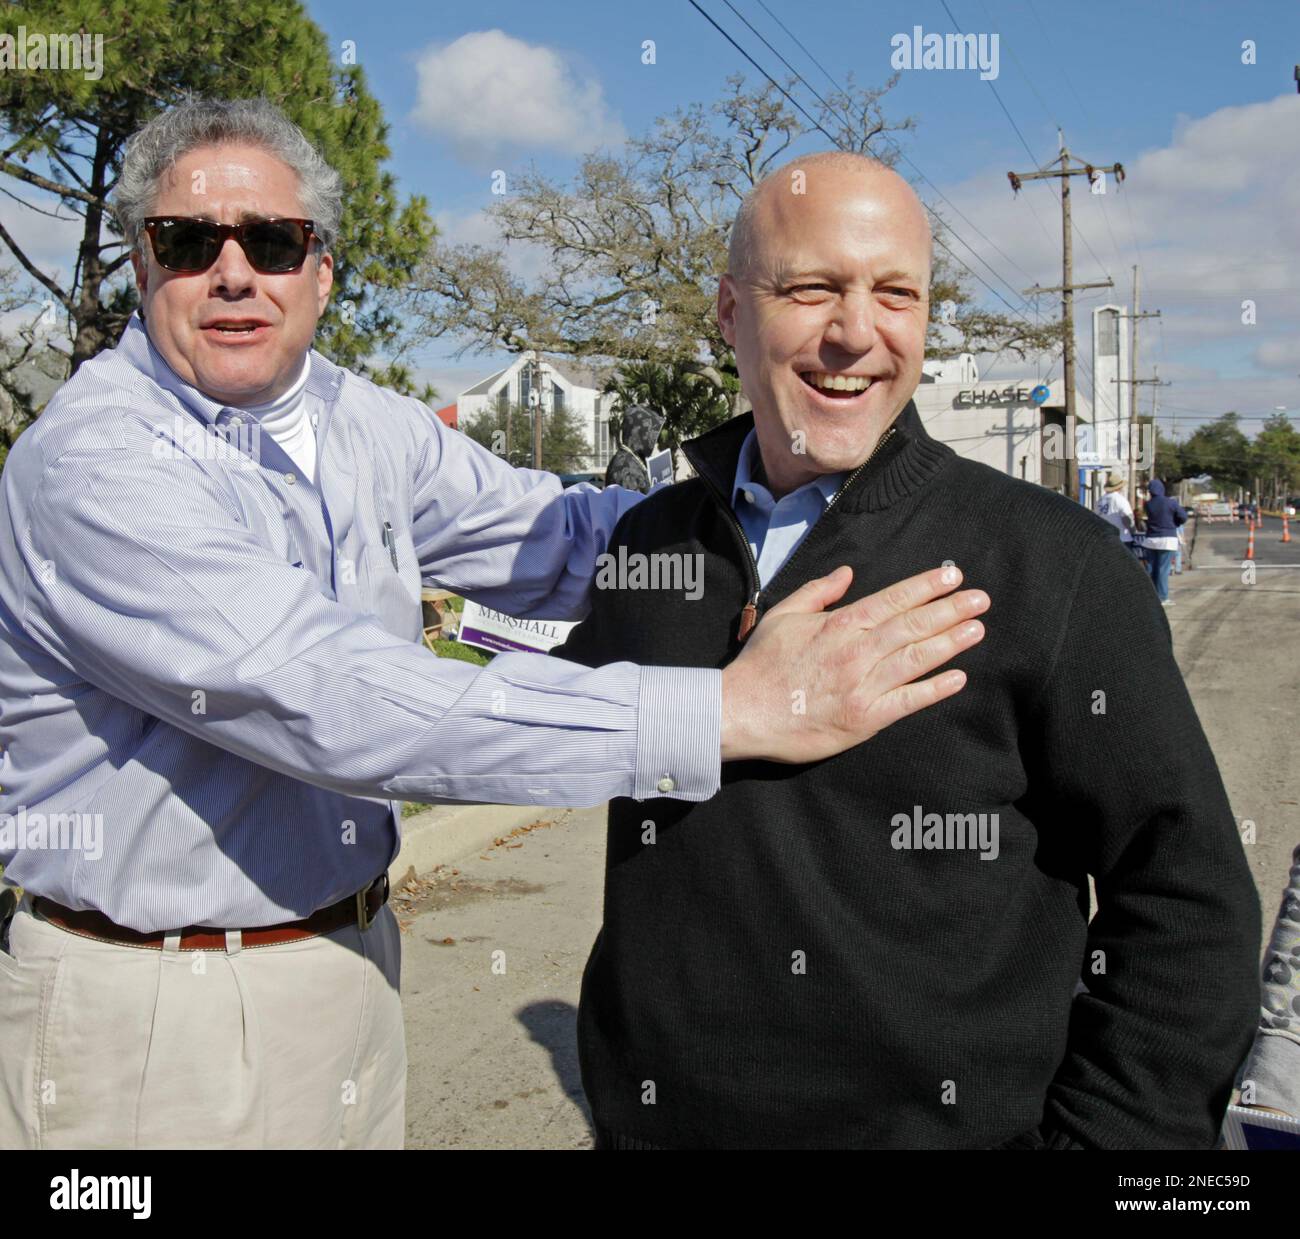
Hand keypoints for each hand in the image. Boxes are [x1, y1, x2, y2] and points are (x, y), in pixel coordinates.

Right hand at [721, 564, 987, 763]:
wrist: (741, 712)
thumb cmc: (760, 664)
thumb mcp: (783, 616)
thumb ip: (817, 591)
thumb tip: (847, 573)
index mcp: (840, 624)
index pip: (893, 600)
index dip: (926, 586)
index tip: (953, 576)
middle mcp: (857, 651)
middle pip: (913, 626)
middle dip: (950, 609)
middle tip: (981, 599)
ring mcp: (863, 686)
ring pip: (917, 659)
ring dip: (950, 642)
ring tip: (978, 629)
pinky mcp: (864, 719)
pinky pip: (907, 702)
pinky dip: (934, 689)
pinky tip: (958, 678)